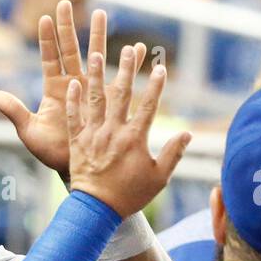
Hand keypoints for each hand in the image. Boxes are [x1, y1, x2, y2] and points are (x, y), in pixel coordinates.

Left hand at [0, 3, 143, 176]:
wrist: (75, 168)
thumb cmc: (52, 153)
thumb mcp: (30, 131)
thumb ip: (14, 110)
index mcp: (54, 90)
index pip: (50, 58)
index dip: (47, 39)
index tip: (44, 18)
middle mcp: (73, 84)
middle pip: (71, 49)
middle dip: (68, 26)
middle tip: (65, 2)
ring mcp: (93, 89)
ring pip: (96, 56)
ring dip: (98, 35)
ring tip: (100, 13)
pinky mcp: (110, 100)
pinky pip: (120, 77)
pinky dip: (129, 63)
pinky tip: (137, 48)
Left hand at [63, 45, 189, 218]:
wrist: (97, 211)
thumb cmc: (129, 196)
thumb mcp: (158, 178)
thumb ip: (173, 154)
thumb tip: (187, 133)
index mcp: (135, 139)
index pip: (149, 106)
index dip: (156, 86)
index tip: (161, 68)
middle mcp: (113, 132)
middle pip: (121, 95)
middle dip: (126, 70)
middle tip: (129, 49)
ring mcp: (93, 135)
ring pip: (95, 100)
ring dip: (95, 76)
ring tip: (94, 54)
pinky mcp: (77, 142)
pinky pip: (74, 117)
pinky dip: (73, 100)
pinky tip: (73, 83)